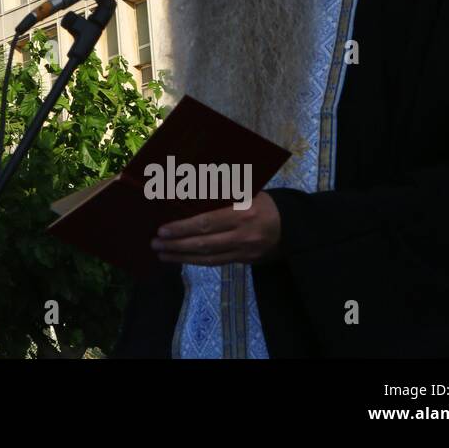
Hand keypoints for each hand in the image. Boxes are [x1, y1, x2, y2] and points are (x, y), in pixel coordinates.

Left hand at [151, 191, 280, 265]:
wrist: (292, 225)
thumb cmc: (263, 201)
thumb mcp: (246, 190)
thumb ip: (220, 190)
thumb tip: (188, 185)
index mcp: (242, 213)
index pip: (207, 223)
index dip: (183, 228)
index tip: (163, 229)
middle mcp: (243, 235)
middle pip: (204, 244)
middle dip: (177, 245)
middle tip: (155, 243)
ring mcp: (245, 251)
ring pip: (208, 258)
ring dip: (182, 256)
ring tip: (162, 253)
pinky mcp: (245, 261)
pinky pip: (217, 263)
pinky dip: (197, 261)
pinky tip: (182, 258)